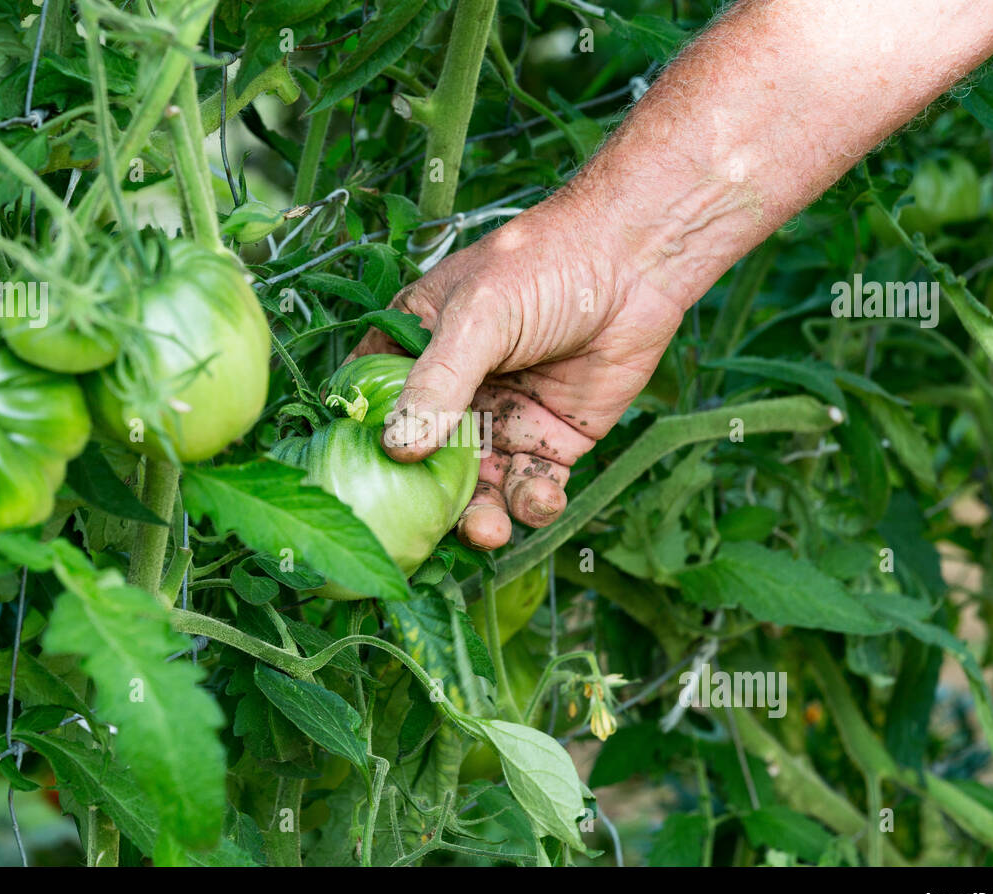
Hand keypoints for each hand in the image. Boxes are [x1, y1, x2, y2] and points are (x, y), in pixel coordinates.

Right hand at [349, 195, 685, 550]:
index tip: (357, 486)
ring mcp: (502, 420)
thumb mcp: (478, 317)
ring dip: (481, 516)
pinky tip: (539, 501)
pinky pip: (533, 487)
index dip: (361, 445)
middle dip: (427, 502)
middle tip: (429, 532)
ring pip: (478, 487)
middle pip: (424, 463)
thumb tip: (399, 447)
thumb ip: (439, 382)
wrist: (635, 263)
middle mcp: (454, 394)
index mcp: (416, 349)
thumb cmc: (544, 266)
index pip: (371, 404)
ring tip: (488, 532)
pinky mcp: (552, 441)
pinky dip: (533, 504)